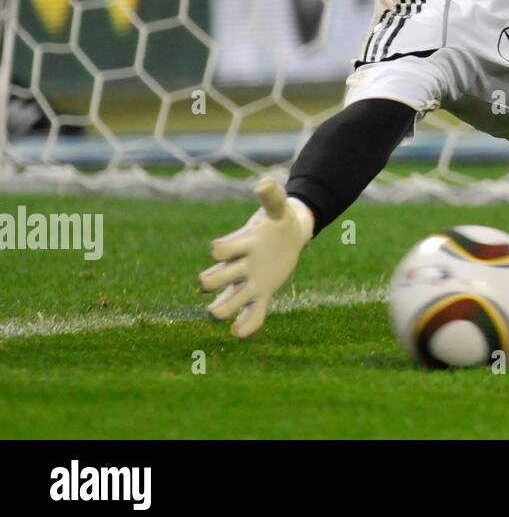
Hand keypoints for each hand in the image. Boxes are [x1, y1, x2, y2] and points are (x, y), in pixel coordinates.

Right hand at [199, 176, 314, 338]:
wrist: (290, 237)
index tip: (220, 249)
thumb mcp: (278, 209)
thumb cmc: (278, 222)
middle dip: (210, 283)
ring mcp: (248, 284)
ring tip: (221, 314)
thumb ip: (272, 197)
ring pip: (226, 303)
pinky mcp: (262, 296)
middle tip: (212, 285)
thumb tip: (264, 183)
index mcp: (239, 246)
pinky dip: (247, 326)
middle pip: (212, 280)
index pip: (219, 251)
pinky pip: (252, 316)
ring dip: (222, 309)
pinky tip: (239, 332)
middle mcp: (237, 268)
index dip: (218, 251)